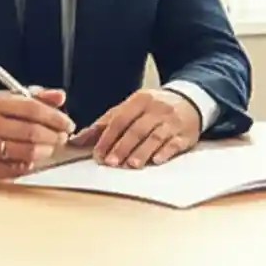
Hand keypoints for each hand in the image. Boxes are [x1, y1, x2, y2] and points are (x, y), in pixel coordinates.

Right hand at [0, 88, 74, 179]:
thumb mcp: (10, 100)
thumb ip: (37, 97)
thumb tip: (60, 97)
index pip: (31, 108)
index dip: (55, 118)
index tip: (68, 124)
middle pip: (30, 131)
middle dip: (53, 136)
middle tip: (62, 138)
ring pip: (25, 152)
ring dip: (45, 151)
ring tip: (50, 148)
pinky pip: (15, 170)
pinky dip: (29, 165)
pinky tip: (32, 159)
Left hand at [70, 89, 201, 167]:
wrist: (189, 101)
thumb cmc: (153, 109)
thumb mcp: (129, 109)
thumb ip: (104, 124)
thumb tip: (76, 140)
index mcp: (140, 100)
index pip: (120, 119)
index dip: (108, 138)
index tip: (98, 154)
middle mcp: (157, 109)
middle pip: (137, 129)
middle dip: (123, 147)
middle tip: (111, 163)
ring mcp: (172, 121)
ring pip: (155, 136)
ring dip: (142, 151)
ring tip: (131, 165)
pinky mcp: (185, 134)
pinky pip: (174, 143)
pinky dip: (165, 152)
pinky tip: (156, 160)